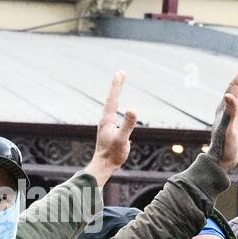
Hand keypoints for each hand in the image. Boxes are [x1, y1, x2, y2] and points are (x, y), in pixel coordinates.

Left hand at [87, 71, 137, 185]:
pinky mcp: (110, 132)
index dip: (117, 85)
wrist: (103, 166)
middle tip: (121, 73)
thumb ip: (128, 125)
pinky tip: (118, 111)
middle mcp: (106, 120)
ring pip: (111, 106)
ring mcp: (107, 126)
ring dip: (116, 96)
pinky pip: (114, 115)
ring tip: (118, 88)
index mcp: (108, 120)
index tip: (121, 72)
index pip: (113, 98)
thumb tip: (134, 109)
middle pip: (111, 99)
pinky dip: (116, 107)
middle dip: (117, 86)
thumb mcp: (123, 139)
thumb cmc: (113, 154)